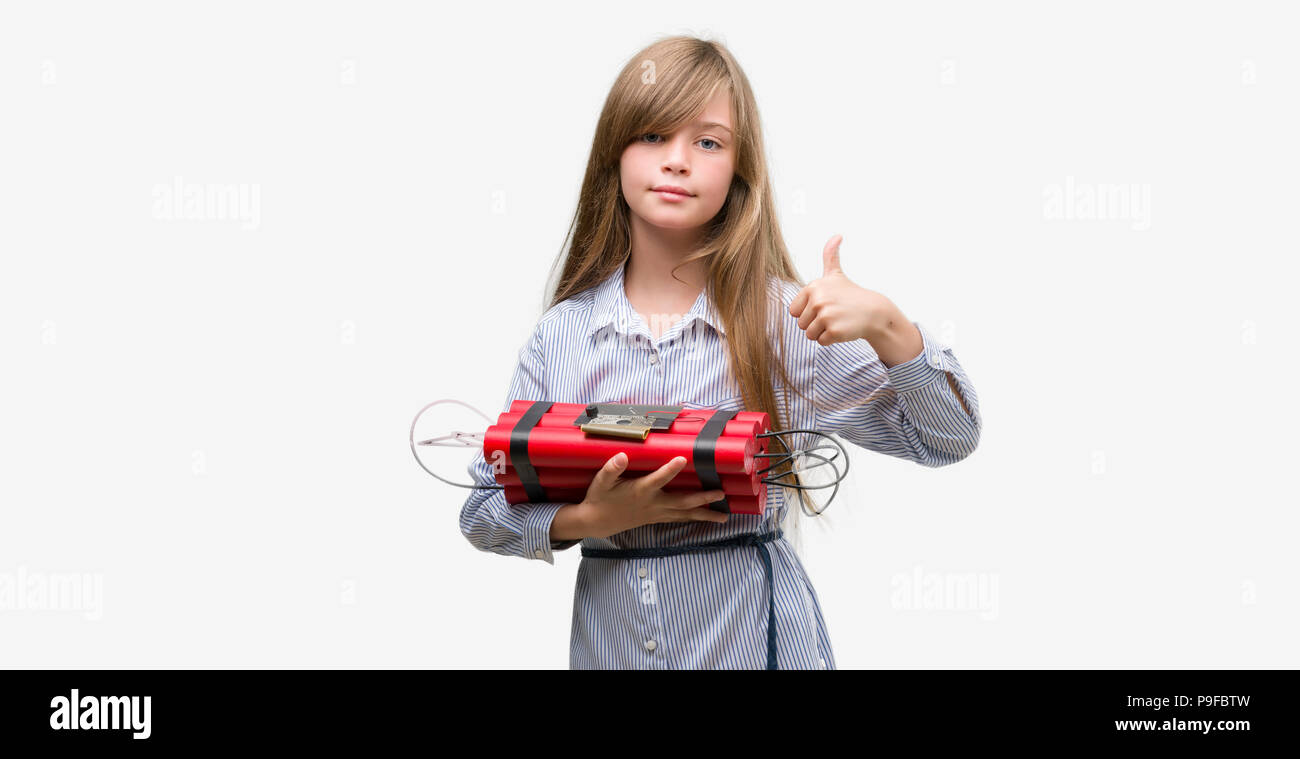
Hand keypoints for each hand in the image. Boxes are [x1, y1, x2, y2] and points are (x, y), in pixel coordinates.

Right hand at [576, 453, 728, 539]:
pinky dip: (695, 519)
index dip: (670, 470)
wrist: (598, 522)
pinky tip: (708, 518)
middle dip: (702, 498)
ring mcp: (656, 513)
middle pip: (681, 502)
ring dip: (705, 514)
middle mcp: (652, 504)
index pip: (658, 479)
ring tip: (724, 515)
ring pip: (684, 514)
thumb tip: (621, 456)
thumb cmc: (600, 498)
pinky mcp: (657, 518)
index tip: (683, 459)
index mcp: (640, 491)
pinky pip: (680, 519)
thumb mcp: (601, 482)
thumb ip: (612, 469)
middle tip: (720, 494)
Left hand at [788, 235, 898, 344]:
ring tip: (838, 321)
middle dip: (816, 324)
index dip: (808, 312)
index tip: (824, 305)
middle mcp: (818, 300)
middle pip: (801, 325)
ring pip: (810, 334)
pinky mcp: (834, 331)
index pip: (794, 312)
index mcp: (813, 287)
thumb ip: (830, 256)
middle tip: (834, 314)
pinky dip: (832, 339)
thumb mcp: (836, 274)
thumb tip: (837, 235)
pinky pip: (822, 342)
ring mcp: (826, 315)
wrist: (874, 311)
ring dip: (823, 332)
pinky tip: (843, 329)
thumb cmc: (851, 295)